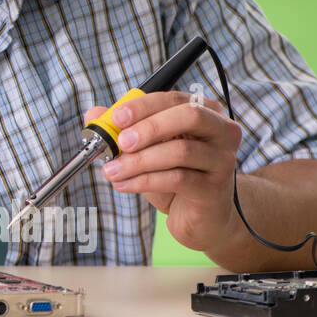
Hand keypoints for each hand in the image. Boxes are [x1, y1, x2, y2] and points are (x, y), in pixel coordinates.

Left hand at [83, 91, 242, 252]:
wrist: (198, 217)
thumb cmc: (174, 175)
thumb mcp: (147, 148)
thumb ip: (123, 128)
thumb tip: (94, 114)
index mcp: (206, 111)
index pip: (174, 99)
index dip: (143, 106)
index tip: (116, 118)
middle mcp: (222, 131)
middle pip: (189, 116)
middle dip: (149, 127)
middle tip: (121, 142)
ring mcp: (222, 160)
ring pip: (180, 151)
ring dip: (138, 161)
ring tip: (112, 170)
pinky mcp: (215, 189)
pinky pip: (177, 179)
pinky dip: (144, 181)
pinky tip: (124, 184)